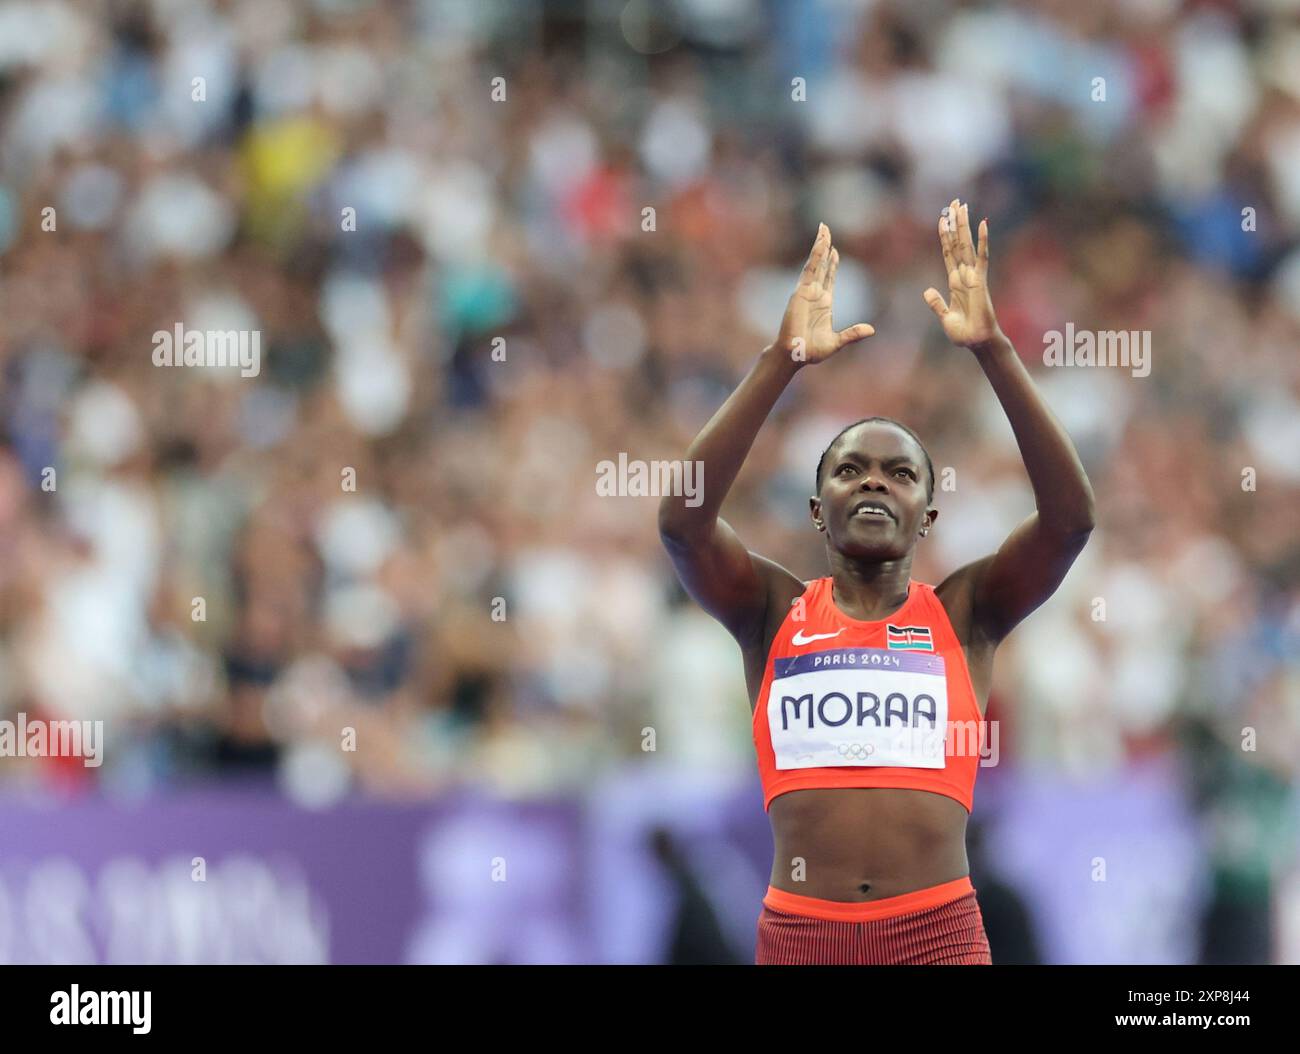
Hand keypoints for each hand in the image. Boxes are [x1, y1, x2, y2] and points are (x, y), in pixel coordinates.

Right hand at [775, 223, 874, 364]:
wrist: (796, 353)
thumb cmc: (812, 351)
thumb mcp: (837, 341)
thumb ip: (853, 333)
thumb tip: (871, 330)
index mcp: (824, 303)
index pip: (829, 277)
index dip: (832, 263)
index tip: (834, 250)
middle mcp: (815, 294)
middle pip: (822, 265)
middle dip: (825, 248)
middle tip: (826, 230)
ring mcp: (807, 291)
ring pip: (816, 263)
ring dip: (820, 245)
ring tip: (824, 229)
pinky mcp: (801, 291)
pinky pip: (810, 269)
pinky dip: (816, 255)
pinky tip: (821, 243)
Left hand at [923, 199, 1003, 349]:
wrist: (976, 342)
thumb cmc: (963, 333)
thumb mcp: (944, 316)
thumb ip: (936, 303)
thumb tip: (927, 291)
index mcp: (954, 282)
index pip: (948, 253)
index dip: (945, 236)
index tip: (943, 217)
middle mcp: (963, 275)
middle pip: (957, 243)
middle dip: (955, 222)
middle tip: (955, 202)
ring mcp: (973, 276)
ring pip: (967, 245)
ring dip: (964, 225)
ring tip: (962, 206)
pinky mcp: (980, 281)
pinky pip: (982, 257)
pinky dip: (983, 241)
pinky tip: (983, 224)